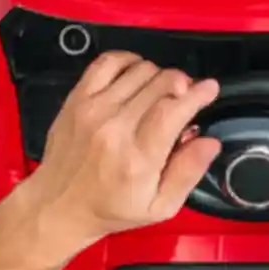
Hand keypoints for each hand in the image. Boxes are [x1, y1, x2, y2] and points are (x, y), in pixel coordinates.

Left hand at [20, 52, 220, 246]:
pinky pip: (108, 62)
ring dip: (160, 75)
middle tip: (187, 96)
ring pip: (140, 70)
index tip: (209, 89)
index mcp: (137, 159)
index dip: (197, 94)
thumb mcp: (160, 207)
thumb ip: (188, 173)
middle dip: (183, 84)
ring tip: (162, 92)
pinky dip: (129, 61)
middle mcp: (114, 129)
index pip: (172, 110)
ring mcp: (92, 110)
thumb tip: (209, 142)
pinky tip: (137, 75)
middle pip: (160, 83)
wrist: (59, 205)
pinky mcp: (77, 99)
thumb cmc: (109, 208)